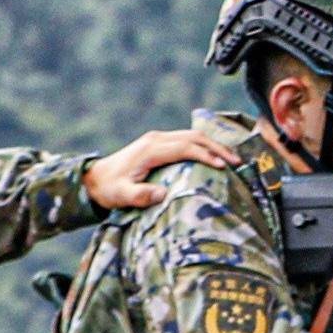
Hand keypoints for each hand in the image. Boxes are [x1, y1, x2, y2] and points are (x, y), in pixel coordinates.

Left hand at [85, 127, 237, 210]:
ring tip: (232, 159)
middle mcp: (156, 139)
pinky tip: (216, 155)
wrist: (95, 178)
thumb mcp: (122, 195)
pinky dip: (204, 146)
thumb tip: (162, 195)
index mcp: (150, 150)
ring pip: (193, 136)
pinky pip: (187, 140)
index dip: (205, 156)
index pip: (185, 147)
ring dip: (213, 146)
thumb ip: (140, 196)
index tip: (222, 167)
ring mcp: (158, 139)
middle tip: (237, 162)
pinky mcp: (160, 143)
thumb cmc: (110, 189)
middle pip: (194, 138)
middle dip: (217, 148)